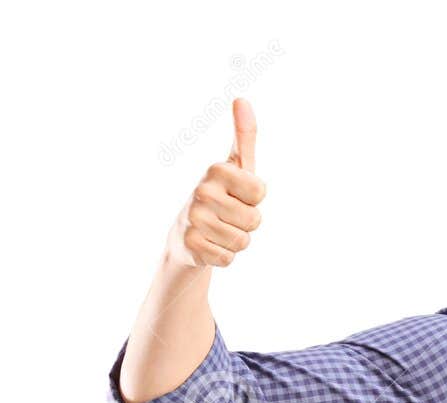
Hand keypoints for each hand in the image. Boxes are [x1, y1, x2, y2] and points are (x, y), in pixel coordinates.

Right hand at [165, 97, 265, 268]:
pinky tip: (211, 245)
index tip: (239, 194)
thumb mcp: (235, 166)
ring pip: (243, 241)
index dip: (254, 199)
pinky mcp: (192, 246)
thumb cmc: (221, 196)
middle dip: (248, 223)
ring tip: (220, 230)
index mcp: (216, 171)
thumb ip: (244, 135)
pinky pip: (229, 259)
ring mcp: (194, 219)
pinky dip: (225, 256)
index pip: (260, 191)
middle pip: (254, 220)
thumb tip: (242, 99)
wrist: (186, 234)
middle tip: (228, 215)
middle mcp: (202, 192)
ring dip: (237, 240)